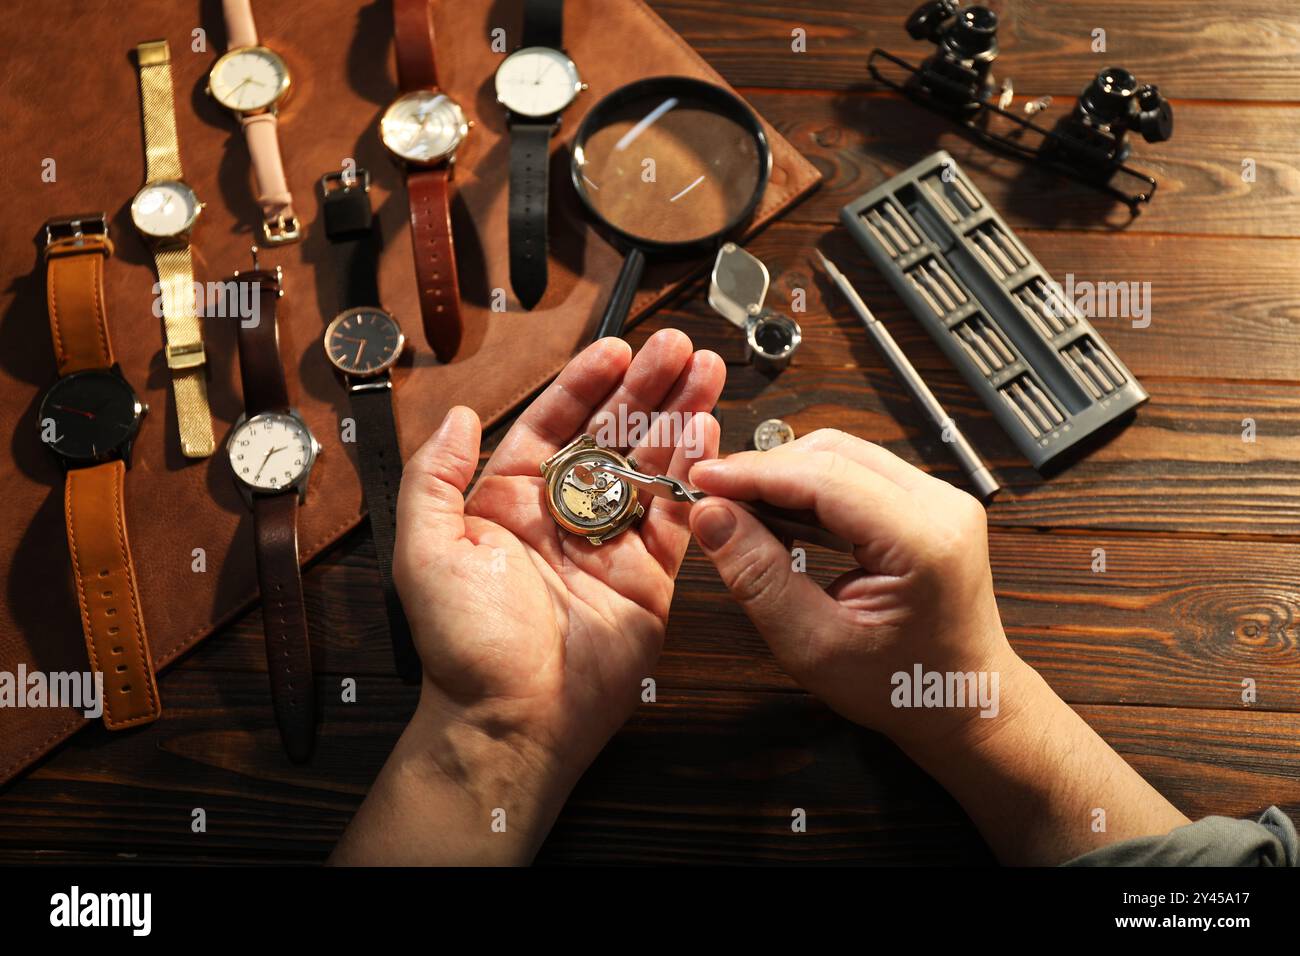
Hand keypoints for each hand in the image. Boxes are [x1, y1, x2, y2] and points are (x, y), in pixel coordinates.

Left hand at [333, 331, 722, 863]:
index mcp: (510, 501)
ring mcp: (611, 542)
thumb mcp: (426, 548)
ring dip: (679, 416)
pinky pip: (677, 516)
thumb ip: (437, 476)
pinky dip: (696, 474)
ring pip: (651, 466)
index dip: (586, 384)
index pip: (554, 424)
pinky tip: (711, 432)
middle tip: (678, 348)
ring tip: (708, 370)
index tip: (617, 350)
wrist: (513, 719)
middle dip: (645, 388)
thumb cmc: (464, 641)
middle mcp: (564, 515)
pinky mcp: (650, 576)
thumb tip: (460, 414)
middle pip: (612, 435)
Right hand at [686, 428, 1009, 749]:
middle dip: (766, 470)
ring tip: (741, 510)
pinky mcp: (929, 502)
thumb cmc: (902, 687)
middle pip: (834, 453)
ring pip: (844, 455)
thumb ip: (759, 577)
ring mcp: (941, 498)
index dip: (755, 473)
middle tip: (713, 498)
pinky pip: (858, 472)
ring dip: (786, 476)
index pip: (825, 479)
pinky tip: (781, 517)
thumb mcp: (812, 645)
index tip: (702, 478)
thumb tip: (711, 515)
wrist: (965, 702)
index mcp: (924, 543)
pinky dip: (811, 488)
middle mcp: (943, 506)